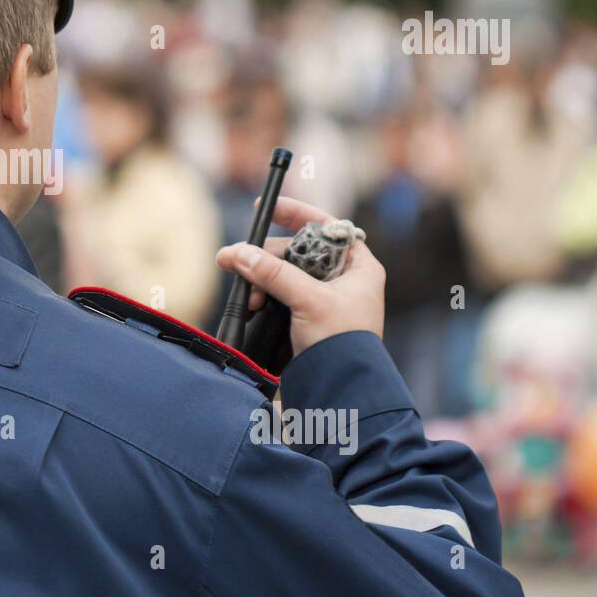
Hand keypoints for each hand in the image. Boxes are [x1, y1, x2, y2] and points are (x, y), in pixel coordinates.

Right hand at [215, 196, 384, 357]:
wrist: (341, 389)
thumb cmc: (342, 343)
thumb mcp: (308, 300)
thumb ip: (273, 273)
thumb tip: (238, 253)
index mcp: (358, 266)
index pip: (326, 226)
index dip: (296, 214)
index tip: (267, 207)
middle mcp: (343, 278)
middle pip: (297, 250)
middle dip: (267, 257)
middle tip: (241, 261)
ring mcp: (325, 298)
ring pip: (285, 273)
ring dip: (262, 279)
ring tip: (251, 296)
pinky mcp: (307, 316)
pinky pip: (280, 294)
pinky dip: (265, 295)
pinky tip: (254, 306)